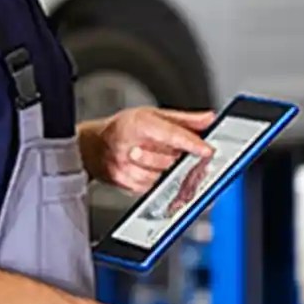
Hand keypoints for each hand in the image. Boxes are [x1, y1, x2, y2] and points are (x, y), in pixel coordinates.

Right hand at [93, 107, 214, 193]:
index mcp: (139, 123)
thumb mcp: (154, 115)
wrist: (95, 146)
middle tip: (190, 155)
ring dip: (172, 172)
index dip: (191, 143)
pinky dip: (162, 182)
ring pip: (162, 176)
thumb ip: (185, 119)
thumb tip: (209, 119)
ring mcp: (126, 167)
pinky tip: (159, 172)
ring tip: (170, 161)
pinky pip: (153, 188)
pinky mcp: (125, 183)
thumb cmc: (125, 128)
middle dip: (183, 159)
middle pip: (169, 159)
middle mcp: (130, 145)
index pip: (170, 134)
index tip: (207, 150)